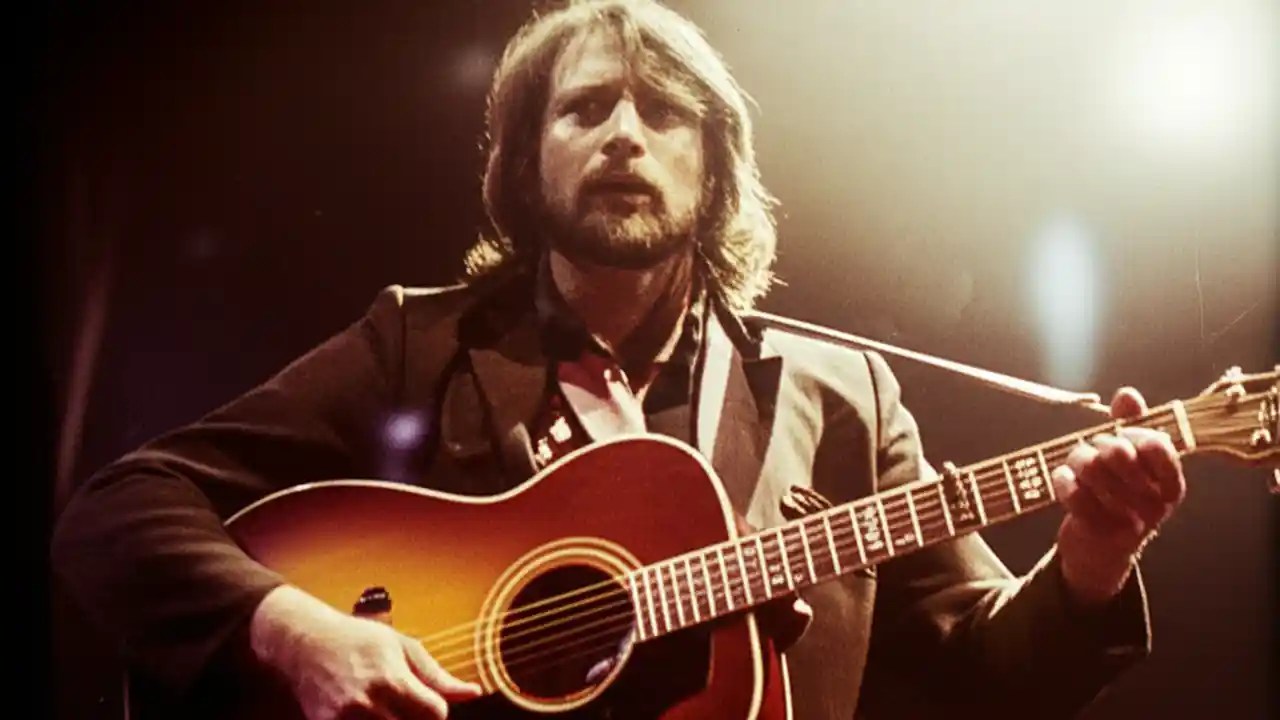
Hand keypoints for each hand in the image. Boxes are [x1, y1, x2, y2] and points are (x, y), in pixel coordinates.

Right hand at [250, 585, 482, 718]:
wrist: (306, 643)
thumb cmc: (358, 639)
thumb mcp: (402, 646)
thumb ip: (437, 675)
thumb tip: (473, 693)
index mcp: (392, 679)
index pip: (435, 714)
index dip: (436, 710)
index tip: (426, 701)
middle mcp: (369, 704)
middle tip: (405, 706)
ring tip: (388, 709)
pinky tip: (371, 714)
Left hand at [1051, 387, 1186, 606]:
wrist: (1101, 549)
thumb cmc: (1119, 495)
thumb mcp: (1131, 461)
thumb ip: (1132, 425)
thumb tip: (1128, 394)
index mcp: (1171, 484)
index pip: (1155, 444)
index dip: (1132, 433)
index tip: (1124, 437)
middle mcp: (1155, 503)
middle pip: (1117, 450)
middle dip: (1099, 444)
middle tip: (1095, 452)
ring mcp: (1128, 520)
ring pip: (1091, 466)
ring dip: (1077, 460)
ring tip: (1078, 466)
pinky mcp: (1097, 530)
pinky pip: (1071, 491)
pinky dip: (1062, 480)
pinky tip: (1064, 480)